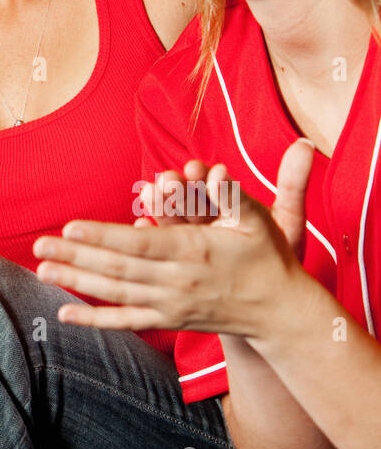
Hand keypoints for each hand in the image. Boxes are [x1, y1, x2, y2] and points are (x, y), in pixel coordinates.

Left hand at [31, 140, 314, 338]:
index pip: (140, 244)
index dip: (103, 236)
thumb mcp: (257, 220)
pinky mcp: (170, 320)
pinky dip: (94, 321)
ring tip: (42, 270)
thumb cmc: (266, 256)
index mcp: (194, 252)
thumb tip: (214, 174)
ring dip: (76, 282)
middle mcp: (178, 282)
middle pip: (118, 269)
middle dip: (76, 256)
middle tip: (38, 246)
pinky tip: (65, 315)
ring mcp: (172, 306)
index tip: (70, 227)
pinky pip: (127, 322)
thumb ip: (231, 197)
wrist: (280, 312)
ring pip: (116, 294)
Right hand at [132, 151, 306, 260]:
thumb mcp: (288, 222)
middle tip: (168, 179)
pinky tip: (144, 226)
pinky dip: (152, 235)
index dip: (204, 175)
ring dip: (160, 207)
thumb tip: (306, 144)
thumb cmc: (281, 258)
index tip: (195, 166)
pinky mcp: (182, 261)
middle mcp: (210, 221)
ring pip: (173, 221)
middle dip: (177, 189)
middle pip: (189, 201)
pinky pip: (163, 247)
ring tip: (150, 194)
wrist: (274, 304)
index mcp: (232, 208)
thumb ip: (292, 184)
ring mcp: (195, 242)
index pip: (215, 186)